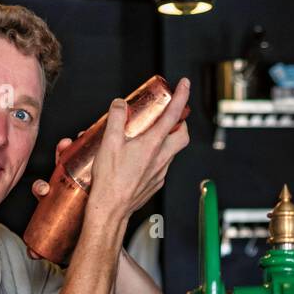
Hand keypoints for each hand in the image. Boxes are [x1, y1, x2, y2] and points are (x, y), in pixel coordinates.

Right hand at [86, 77, 190, 222]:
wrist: (111, 209)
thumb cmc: (110, 180)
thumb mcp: (108, 142)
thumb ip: (116, 118)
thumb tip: (120, 105)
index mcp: (152, 144)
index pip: (173, 115)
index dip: (181, 96)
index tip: (185, 84)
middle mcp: (161, 158)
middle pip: (183, 136)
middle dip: (181, 123)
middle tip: (172, 116)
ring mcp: (160, 172)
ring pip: (172, 152)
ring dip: (166, 140)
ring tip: (150, 136)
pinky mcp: (155, 183)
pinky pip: (161, 166)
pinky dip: (156, 157)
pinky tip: (140, 158)